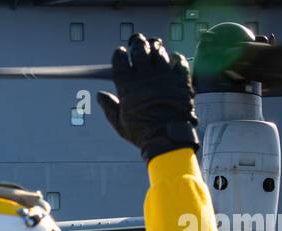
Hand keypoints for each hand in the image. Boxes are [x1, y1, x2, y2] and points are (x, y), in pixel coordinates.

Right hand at [96, 34, 198, 161]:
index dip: (119, 54)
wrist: (168, 136)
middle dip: (137, 43)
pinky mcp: (180, 79)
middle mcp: (145, 76)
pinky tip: (172, 60)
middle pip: (140, 49)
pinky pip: (179, 61)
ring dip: (155, 47)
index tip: (120, 52)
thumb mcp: (119, 123)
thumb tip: (101, 95)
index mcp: (127, 85)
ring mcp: (164, 75)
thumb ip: (109, 106)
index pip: (120, 60)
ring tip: (154, 47)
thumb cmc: (142, 132)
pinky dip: (175, 58)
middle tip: (138, 42)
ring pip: (159, 51)